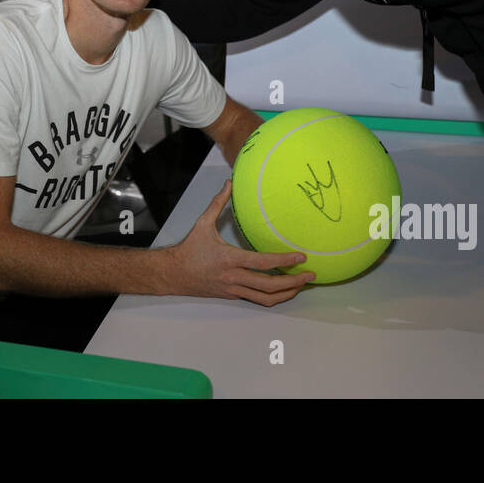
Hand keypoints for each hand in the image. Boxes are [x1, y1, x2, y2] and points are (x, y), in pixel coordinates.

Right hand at [163, 180, 313, 305]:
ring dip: (286, 293)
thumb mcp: (202, 224)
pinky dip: (273, 297)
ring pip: (265, 298)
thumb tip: (229, 183)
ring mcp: (234, 289)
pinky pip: (257, 300)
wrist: (173, 274)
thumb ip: (218, 203)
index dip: (284, 261)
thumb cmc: (189, 249)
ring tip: (301, 285)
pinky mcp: (233, 295)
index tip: (301, 257)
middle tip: (310, 275)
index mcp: (229, 259)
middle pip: (269, 285)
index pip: (262, 263)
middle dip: (293, 281)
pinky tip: (283, 290)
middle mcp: (233, 277)